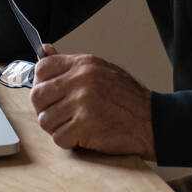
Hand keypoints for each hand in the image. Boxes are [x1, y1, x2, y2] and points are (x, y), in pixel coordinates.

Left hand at [28, 44, 155, 158]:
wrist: (153, 120)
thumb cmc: (127, 98)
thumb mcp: (101, 70)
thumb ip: (71, 65)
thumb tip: (44, 50)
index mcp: (83, 64)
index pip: (42, 68)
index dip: (39, 84)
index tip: (48, 95)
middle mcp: (81, 80)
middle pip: (38, 96)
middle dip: (44, 109)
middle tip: (58, 115)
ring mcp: (82, 102)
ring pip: (45, 120)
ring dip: (57, 128)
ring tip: (74, 126)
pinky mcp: (85, 125)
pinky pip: (59, 137)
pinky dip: (68, 141)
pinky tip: (82, 136)